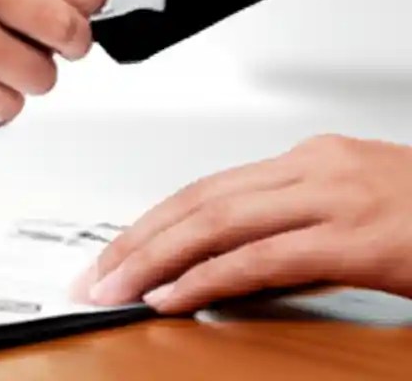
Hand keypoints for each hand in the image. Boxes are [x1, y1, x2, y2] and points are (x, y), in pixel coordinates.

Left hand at [70, 134, 411, 313]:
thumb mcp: (359, 214)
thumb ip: (297, 229)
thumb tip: (229, 266)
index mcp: (313, 160)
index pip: (206, 188)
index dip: (151, 221)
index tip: (113, 250)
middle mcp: (316, 168)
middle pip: (197, 200)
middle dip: (135, 239)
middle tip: (93, 274)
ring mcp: (337, 199)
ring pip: (216, 222)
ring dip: (154, 258)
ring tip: (114, 287)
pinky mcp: (360, 239)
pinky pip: (263, 258)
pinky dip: (208, 277)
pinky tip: (172, 295)